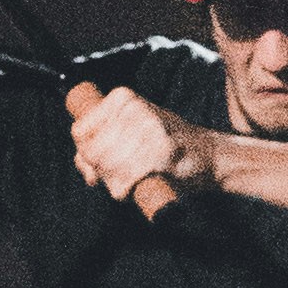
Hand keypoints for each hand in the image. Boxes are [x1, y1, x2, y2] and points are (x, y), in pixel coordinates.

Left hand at [70, 82, 219, 210]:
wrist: (208, 155)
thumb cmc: (167, 143)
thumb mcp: (131, 130)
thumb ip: (100, 142)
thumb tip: (84, 165)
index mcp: (122, 97)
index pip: (78, 130)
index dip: (84, 152)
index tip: (99, 160)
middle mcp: (132, 109)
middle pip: (90, 152)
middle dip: (101, 170)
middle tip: (120, 172)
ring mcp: (146, 130)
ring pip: (105, 168)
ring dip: (115, 181)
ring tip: (132, 176)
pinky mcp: (158, 154)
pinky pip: (123, 181)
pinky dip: (125, 190)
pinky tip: (138, 184)